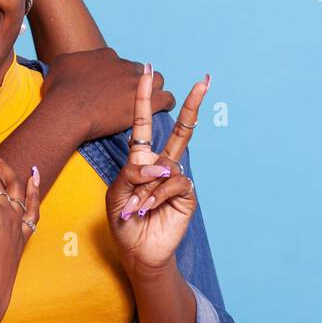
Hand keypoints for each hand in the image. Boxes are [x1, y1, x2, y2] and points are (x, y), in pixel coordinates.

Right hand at [42, 48, 175, 139]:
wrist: (68, 110)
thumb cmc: (59, 92)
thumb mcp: (59, 66)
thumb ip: (70, 62)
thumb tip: (71, 66)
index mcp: (104, 56)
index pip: (117, 62)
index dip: (115, 76)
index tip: (109, 89)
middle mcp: (123, 65)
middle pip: (139, 71)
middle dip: (136, 82)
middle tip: (126, 98)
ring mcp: (136, 82)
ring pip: (157, 80)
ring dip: (154, 89)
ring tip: (148, 102)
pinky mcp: (145, 101)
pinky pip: (166, 98)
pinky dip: (165, 103)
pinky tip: (161, 109)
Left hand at [106, 64, 209, 270]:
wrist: (137, 250)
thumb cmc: (123, 220)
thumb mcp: (116, 193)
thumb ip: (132, 174)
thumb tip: (161, 166)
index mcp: (140, 159)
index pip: (142, 124)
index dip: (143, 98)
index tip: (147, 72)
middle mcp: (162, 165)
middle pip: (180, 130)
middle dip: (193, 105)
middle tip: (204, 80)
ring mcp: (176, 179)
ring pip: (167, 166)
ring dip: (146, 187)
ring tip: (134, 207)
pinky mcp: (187, 195)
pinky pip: (175, 183)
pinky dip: (157, 194)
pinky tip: (148, 208)